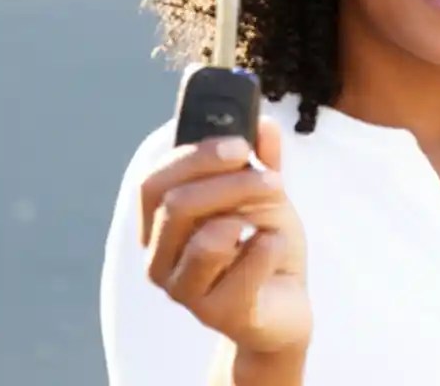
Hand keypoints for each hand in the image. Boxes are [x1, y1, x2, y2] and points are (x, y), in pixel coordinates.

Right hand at [139, 118, 311, 356]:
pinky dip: (269, 248)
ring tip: (274, 217)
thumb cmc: (264, 247)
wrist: (287, 305)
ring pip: (205, 239)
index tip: (239, 144)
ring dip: (249, 214)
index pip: (152, 183)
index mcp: (161, 224)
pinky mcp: (219, 314)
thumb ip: (260, 161)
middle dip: (231, 182)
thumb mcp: (263, 196)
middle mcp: (160, 259)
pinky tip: (275, 246)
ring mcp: (184, 291)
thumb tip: (262, 123)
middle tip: (273, 178)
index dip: (193, 156)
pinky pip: (243, 271)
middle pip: (176, 205)